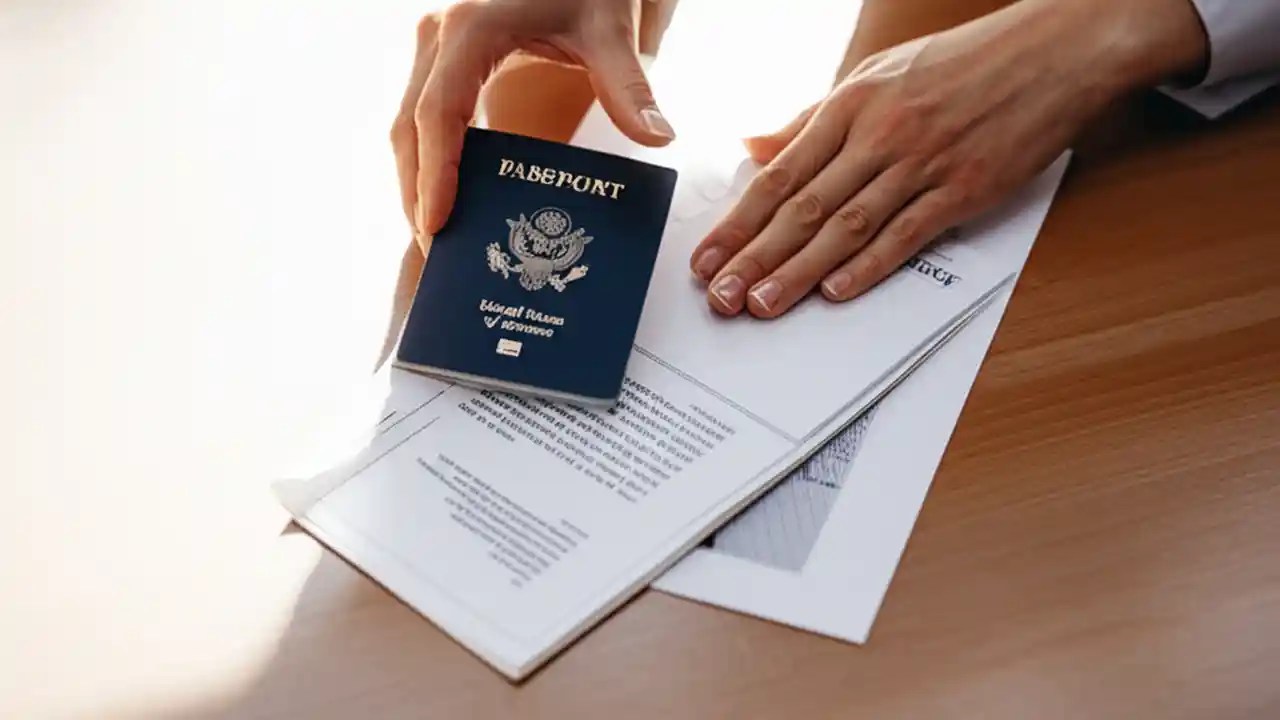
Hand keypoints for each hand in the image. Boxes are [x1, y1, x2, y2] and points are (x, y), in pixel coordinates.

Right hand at [390, 0, 674, 253]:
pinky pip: (428, 118)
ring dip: (419, 182)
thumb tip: (656, 137)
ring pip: (410, 125)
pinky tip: (450, 202)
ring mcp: (438, 48)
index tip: (437, 223)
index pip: (438, 111)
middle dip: (417, 192)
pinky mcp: (446, 61)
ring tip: (438, 239)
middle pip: (411, 126)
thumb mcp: (610, 29)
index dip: (435, 172)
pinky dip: (433, 162)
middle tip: (434, 251)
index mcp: (471, 28)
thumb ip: (629, 85)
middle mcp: (442, 35)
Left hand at [689, 0, 1206, 318]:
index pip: (780, 174)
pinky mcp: (965, 188)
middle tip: (721, 297)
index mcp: (851, 106)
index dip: (739, 221)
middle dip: (755, 257)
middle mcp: (879, 135)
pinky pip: (908, 233)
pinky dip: (871, 265)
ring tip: (763, 304)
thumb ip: (810, 118)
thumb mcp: (874, 77)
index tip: (706, 258)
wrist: (1053, 51)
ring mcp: (923, 163)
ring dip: (800, 271)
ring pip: (847, 226)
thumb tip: (753, 146)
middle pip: (804, 207)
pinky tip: (836, 292)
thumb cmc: (961, 63)